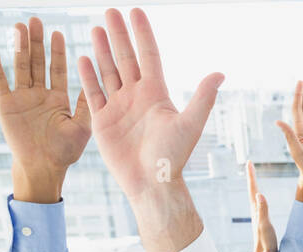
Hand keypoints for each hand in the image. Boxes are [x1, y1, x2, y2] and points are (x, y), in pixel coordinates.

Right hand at [0, 17, 89, 201]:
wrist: (42, 168)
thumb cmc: (65, 153)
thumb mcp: (82, 127)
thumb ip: (87, 105)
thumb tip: (96, 82)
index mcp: (57, 99)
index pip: (57, 69)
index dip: (57, 51)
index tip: (57, 32)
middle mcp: (39, 94)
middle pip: (38, 62)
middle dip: (37, 42)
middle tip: (36, 20)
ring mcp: (21, 98)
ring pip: (20, 66)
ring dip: (19, 46)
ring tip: (19, 26)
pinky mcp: (5, 104)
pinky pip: (0, 79)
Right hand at [76, 8, 222, 202]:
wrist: (152, 183)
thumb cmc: (173, 157)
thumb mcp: (190, 124)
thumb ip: (203, 97)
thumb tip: (220, 73)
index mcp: (157, 94)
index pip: (149, 56)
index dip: (142, 34)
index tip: (136, 11)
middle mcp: (137, 97)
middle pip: (126, 58)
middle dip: (118, 34)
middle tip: (110, 11)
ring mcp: (119, 107)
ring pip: (108, 72)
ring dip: (102, 50)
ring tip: (96, 28)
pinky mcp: (103, 121)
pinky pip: (93, 93)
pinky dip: (88, 76)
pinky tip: (82, 57)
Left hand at [237, 160, 275, 251]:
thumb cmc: (265, 243)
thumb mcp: (265, 225)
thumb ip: (263, 210)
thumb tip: (259, 194)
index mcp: (256, 210)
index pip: (254, 189)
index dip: (252, 176)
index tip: (249, 162)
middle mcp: (256, 212)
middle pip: (253, 190)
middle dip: (252, 177)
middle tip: (250, 165)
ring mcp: (258, 217)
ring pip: (255, 197)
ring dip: (254, 186)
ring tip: (253, 177)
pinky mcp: (262, 222)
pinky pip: (259, 205)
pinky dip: (259, 197)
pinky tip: (260, 199)